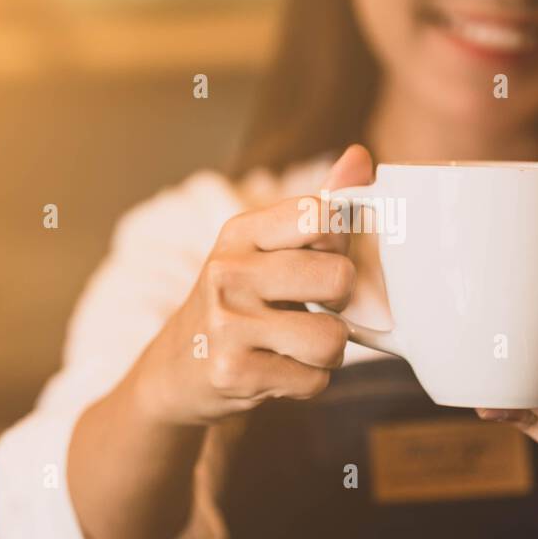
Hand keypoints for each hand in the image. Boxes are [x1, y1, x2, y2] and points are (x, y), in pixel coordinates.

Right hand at [132, 144, 373, 425]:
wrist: (175, 372)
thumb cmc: (237, 303)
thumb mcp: (263, 250)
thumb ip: (317, 209)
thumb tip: (361, 156)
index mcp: (241, 233)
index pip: (320, 215)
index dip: (340, 241)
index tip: (323, 257)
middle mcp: (228, 272)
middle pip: (338, 277)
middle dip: (340, 303)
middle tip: (315, 308)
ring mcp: (228, 324)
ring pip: (331, 338)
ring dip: (327, 350)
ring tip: (298, 344)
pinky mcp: (233, 373)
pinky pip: (314, 380)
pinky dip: (308, 382)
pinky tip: (279, 370)